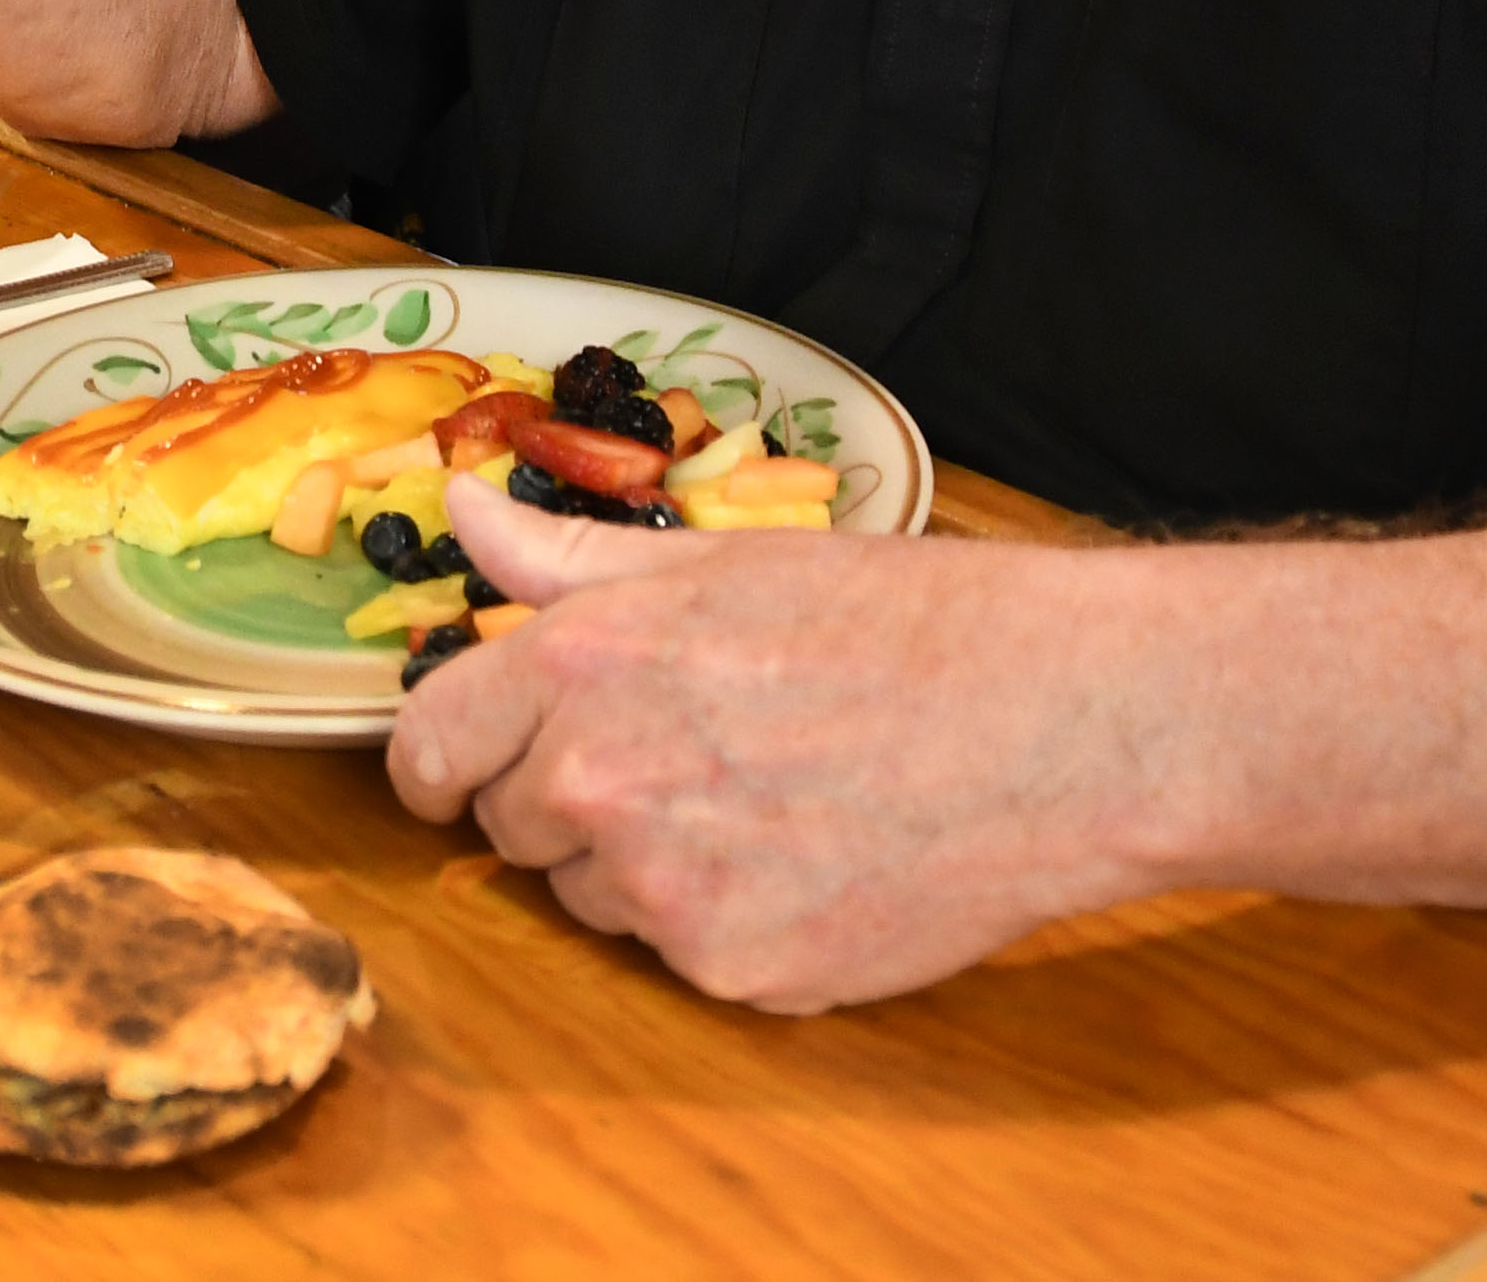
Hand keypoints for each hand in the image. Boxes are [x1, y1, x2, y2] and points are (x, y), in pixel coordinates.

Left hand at [382, 471, 1141, 1010]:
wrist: (1055, 726)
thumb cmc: (899, 625)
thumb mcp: (720, 565)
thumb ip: (567, 558)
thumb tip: (460, 512)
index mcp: (582, 666)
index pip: (431, 744)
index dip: (442, 758)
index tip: (461, 769)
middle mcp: (603, 784)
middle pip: (512, 825)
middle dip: (567, 798)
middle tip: (683, 754)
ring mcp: (667, 893)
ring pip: (594, 897)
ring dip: (645, 864)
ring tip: (766, 799)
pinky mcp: (736, 974)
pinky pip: (683, 955)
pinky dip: (728, 922)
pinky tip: (811, 861)